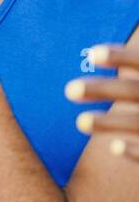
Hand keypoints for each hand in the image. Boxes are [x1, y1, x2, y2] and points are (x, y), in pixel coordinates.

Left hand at [67, 44, 138, 159]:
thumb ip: (134, 65)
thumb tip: (94, 51)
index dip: (121, 57)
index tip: (93, 54)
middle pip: (134, 91)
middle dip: (104, 90)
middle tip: (70, 90)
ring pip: (138, 123)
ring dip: (111, 122)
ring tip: (81, 122)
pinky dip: (137, 151)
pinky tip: (115, 147)